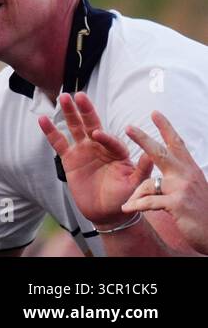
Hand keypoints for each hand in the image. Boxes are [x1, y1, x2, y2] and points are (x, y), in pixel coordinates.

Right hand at [37, 91, 152, 228]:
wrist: (106, 213)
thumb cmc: (124, 198)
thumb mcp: (136, 184)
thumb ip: (142, 169)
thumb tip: (152, 155)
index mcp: (117, 151)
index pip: (110, 140)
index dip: (105, 137)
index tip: (97, 135)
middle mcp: (99, 147)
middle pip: (92, 124)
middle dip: (86, 110)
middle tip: (80, 95)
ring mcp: (83, 150)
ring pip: (75, 128)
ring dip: (70, 113)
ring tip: (63, 97)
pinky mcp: (69, 158)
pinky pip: (58, 142)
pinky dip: (50, 131)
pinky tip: (42, 119)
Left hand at [122, 111, 207, 254]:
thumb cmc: (201, 214)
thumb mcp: (190, 192)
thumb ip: (175, 181)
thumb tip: (154, 179)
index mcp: (190, 171)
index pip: (177, 145)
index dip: (166, 128)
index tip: (155, 113)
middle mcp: (187, 176)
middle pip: (161, 153)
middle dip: (143, 139)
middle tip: (128, 127)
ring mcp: (182, 188)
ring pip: (147, 184)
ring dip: (136, 196)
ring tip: (128, 205)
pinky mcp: (177, 203)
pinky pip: (148, 201)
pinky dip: (136, 205)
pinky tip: (126, 208)